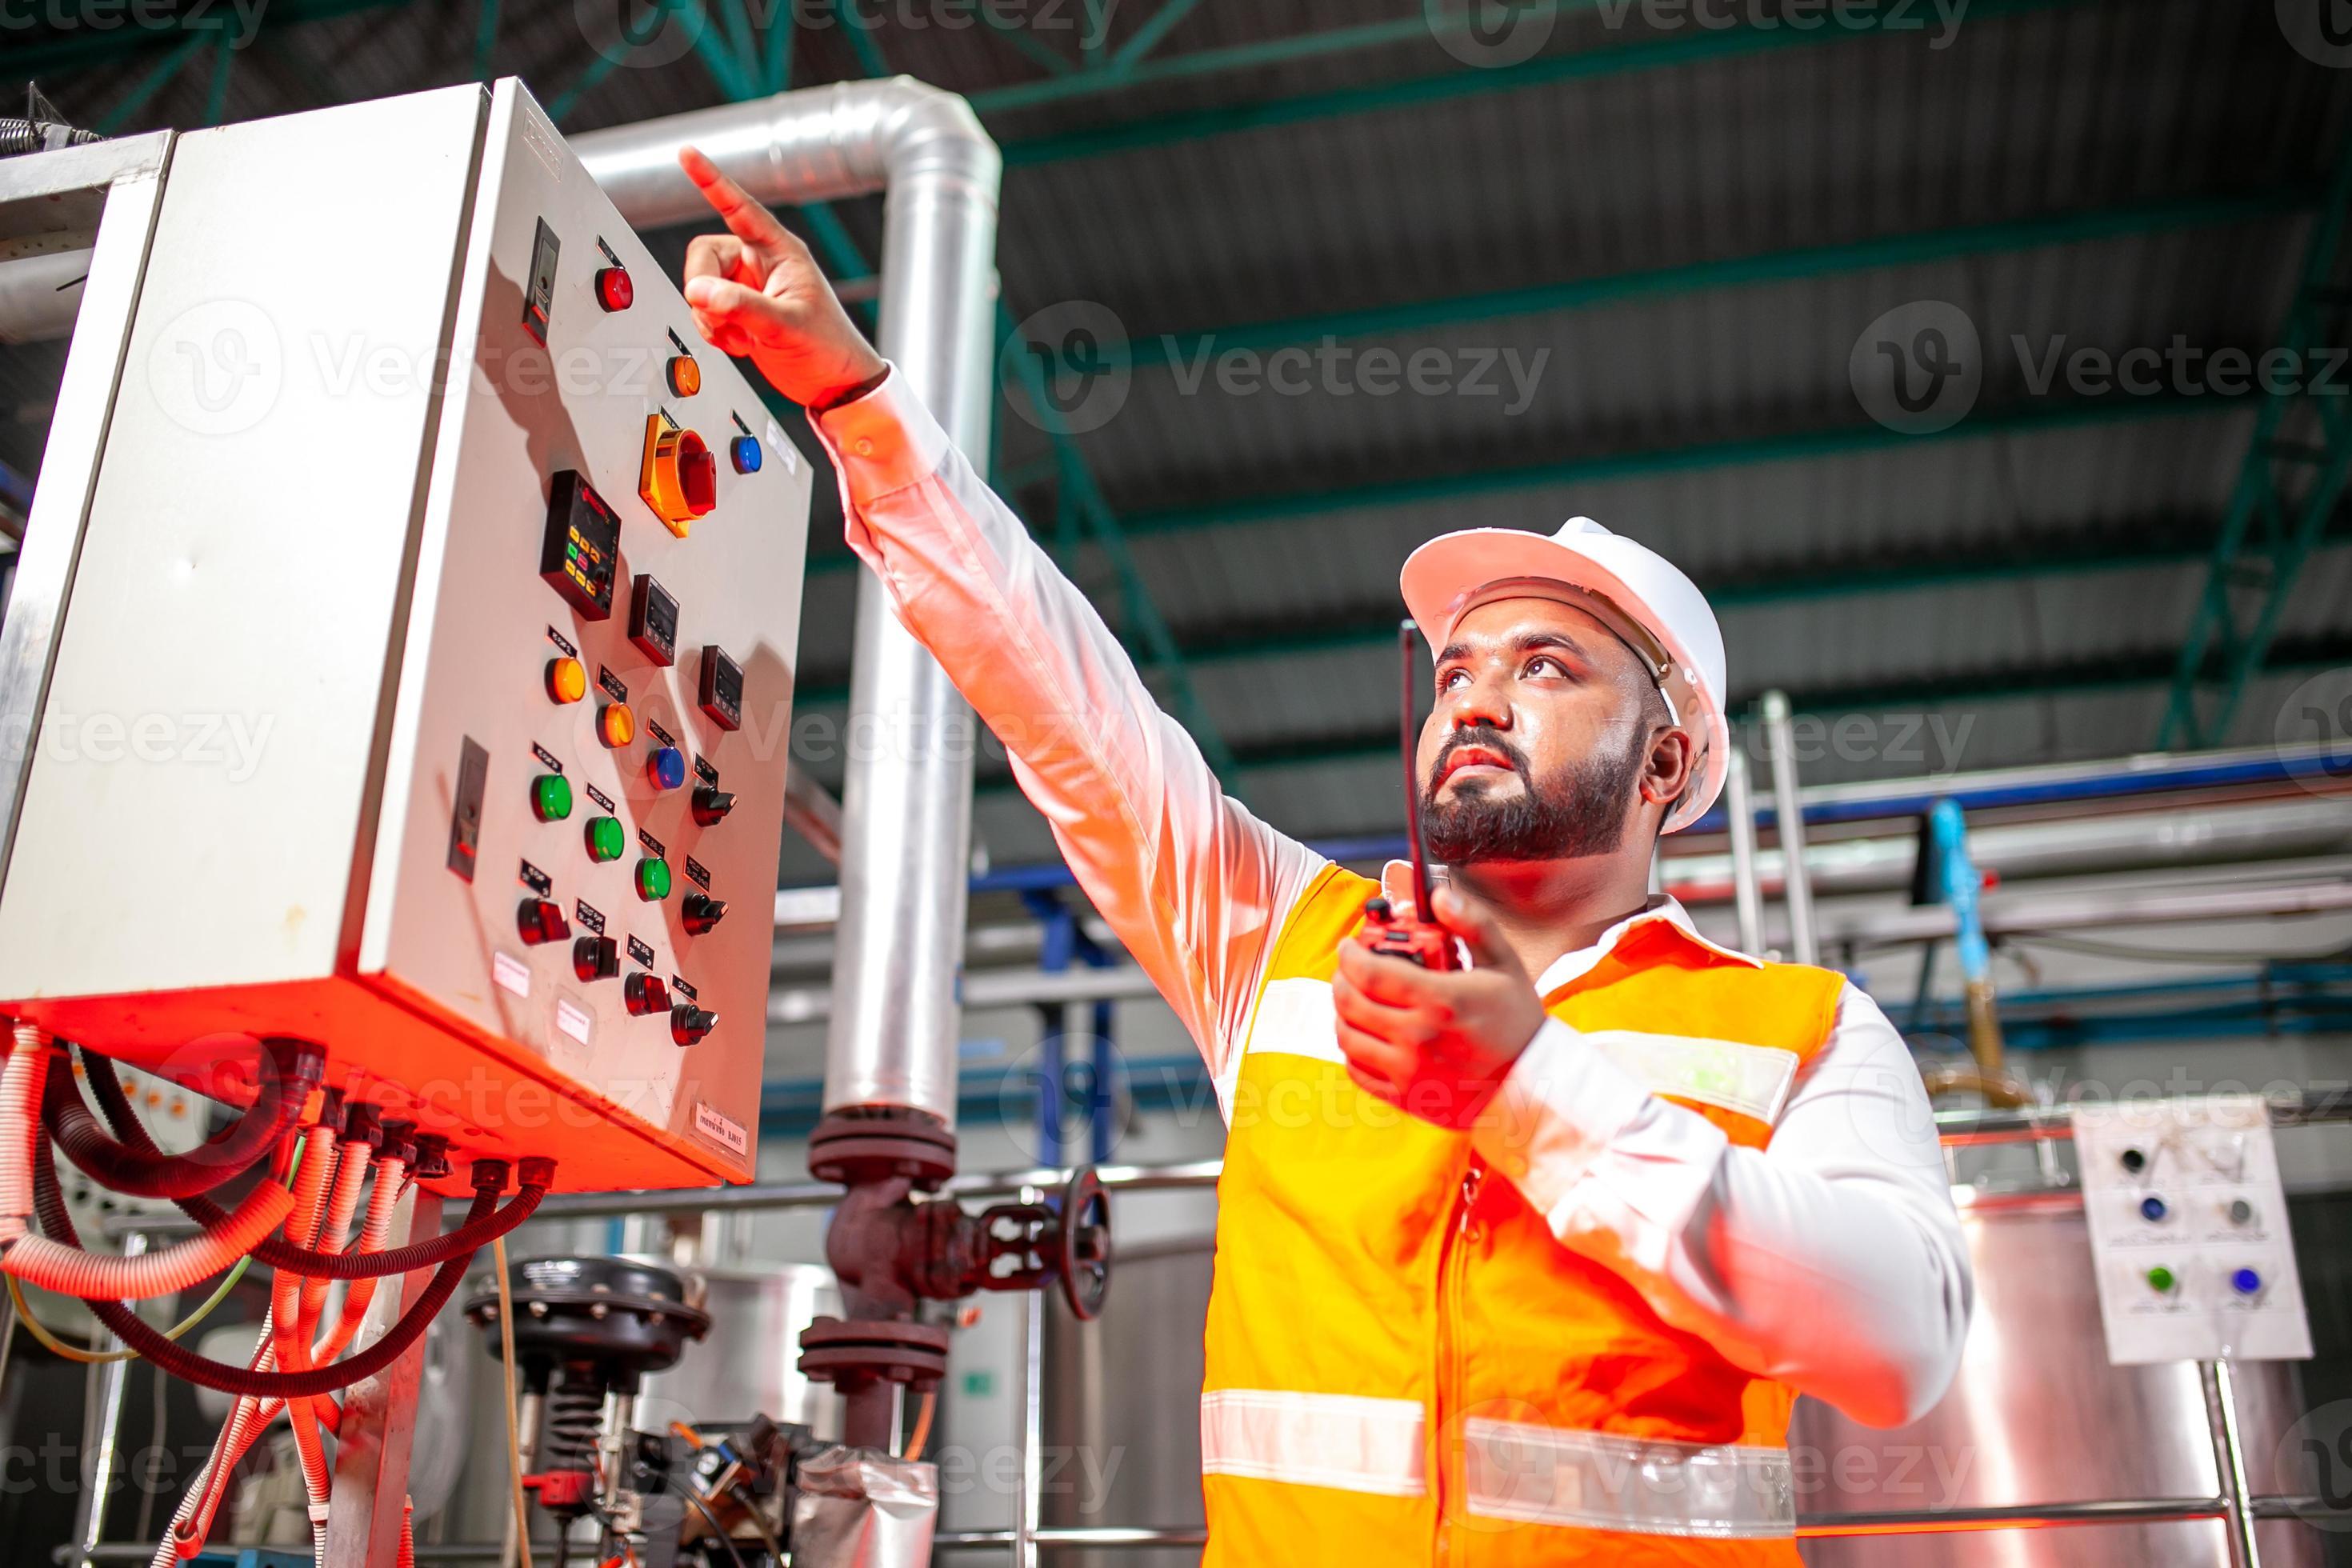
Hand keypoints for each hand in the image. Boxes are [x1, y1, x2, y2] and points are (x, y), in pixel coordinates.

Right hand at [676, 146, 888, 408]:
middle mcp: (760, 263)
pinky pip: (704, 309)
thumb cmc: (828, 347)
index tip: (687, 153)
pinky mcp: (738, 310)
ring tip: (740, 337)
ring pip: (699, 285)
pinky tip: (740, 343)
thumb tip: (698, 292)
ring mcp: (747, 287)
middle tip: (721, 318)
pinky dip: (713, 330)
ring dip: (709, 316)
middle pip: (704, 256)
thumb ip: (741, 307)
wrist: (833, 383)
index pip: (739, 207)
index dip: (711, 179)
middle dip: (703, 290)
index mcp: (779, 251)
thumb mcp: (786, 326)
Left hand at [1331, 886, 1545, 1129]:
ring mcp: (1408, 1072)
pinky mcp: (1405, 1096)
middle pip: (1350, 1002)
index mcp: (1440, 1001)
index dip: (1350, 953)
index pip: (1369, 973)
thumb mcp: (1504, 963)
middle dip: (1342, 976)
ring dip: (1342, 1010)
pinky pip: (1357, 1070)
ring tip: (1356, 997)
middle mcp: (1418, 1039)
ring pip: (1347, 1036)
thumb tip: (1439, 895)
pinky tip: (1366, 1033)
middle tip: (1349, 967)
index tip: (1350, 945)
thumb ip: (1472, 923)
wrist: (1533, 1084)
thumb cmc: (1518, 1023)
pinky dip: (1352, 1047)